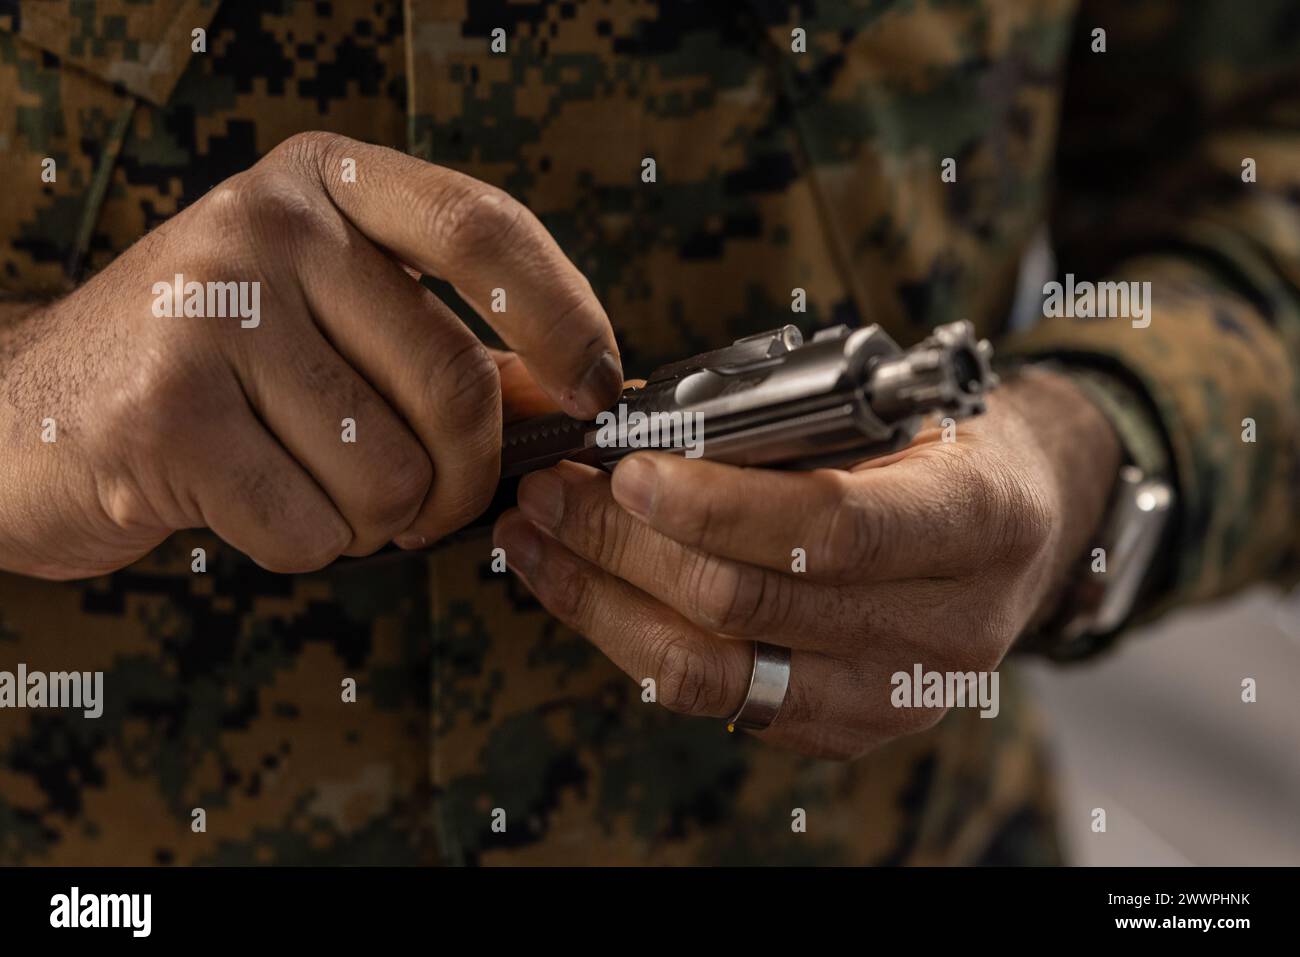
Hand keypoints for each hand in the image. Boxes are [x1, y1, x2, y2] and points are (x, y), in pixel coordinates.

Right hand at [0, 132, 621, 578]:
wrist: (26, 411)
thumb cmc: (211, 370)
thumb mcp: (331, 319)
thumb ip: (448, 345)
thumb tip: (570, 393)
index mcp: (326, 186)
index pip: (483, 230)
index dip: (564, 317)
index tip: (599, 391)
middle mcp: (269, 228)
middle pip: (456, 389)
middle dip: (461, 481)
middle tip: (429, 503)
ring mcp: (210, 312)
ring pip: (390, 475)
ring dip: (375, 521)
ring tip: (312, 486)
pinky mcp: (166, 413)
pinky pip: (310, 528)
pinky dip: (303, 546)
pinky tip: (251, 504)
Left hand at [492, 368, 1120, 758]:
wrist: (1025, 524)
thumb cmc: (950, 446)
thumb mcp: (905, 406)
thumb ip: (795, 421)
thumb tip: (632, 419)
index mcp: (980, 522)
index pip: (833, 530)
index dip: (719, 505)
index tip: (627, 468)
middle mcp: (948, 628)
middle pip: (751, 602)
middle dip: (626, 542)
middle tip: (549, 488)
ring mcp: (897, 696)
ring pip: (714, 669)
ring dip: (603, 598)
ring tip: (535, 537)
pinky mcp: (847, 730)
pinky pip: (715, 698)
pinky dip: (630, 640)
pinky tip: (578, 588)